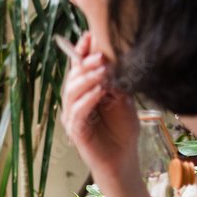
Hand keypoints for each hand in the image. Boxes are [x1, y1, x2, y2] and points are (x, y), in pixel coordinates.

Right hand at [61, 33, 138, 180]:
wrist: (124, 160)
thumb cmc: (123, 132)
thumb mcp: (124, 101)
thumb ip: (117, 84)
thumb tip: (113, 61)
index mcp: (86, 92)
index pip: (80, 68)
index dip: (81, 51)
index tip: (89, 36)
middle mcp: (75, 102)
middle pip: (73, 77)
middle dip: (85, 63)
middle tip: (101, 55)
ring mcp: (73, 116)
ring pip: (72, 92)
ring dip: (87, 79)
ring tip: (102, 70)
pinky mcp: (75, 130)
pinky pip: (78, 111)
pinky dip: (88, 99)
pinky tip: (100, 92)